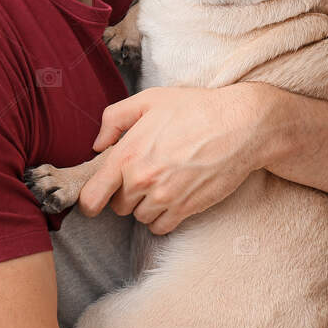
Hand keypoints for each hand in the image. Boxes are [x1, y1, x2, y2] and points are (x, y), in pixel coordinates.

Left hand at [77, 84, 278, 234]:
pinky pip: (160, 227)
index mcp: (127, 155)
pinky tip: (172, 199)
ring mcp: (164, 198)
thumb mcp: (150, 100)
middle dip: (125, 194)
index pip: (92, 197)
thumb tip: (98, 144)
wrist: (239, 126)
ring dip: (145, 206)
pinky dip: (162, 218)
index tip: (94, 200)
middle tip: (143, 176)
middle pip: (117, 207)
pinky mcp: (185, 209)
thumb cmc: (195, 109)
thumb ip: (114, 119)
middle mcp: (142, 181)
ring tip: (162, 183)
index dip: (88, 202)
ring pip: (139, 218)